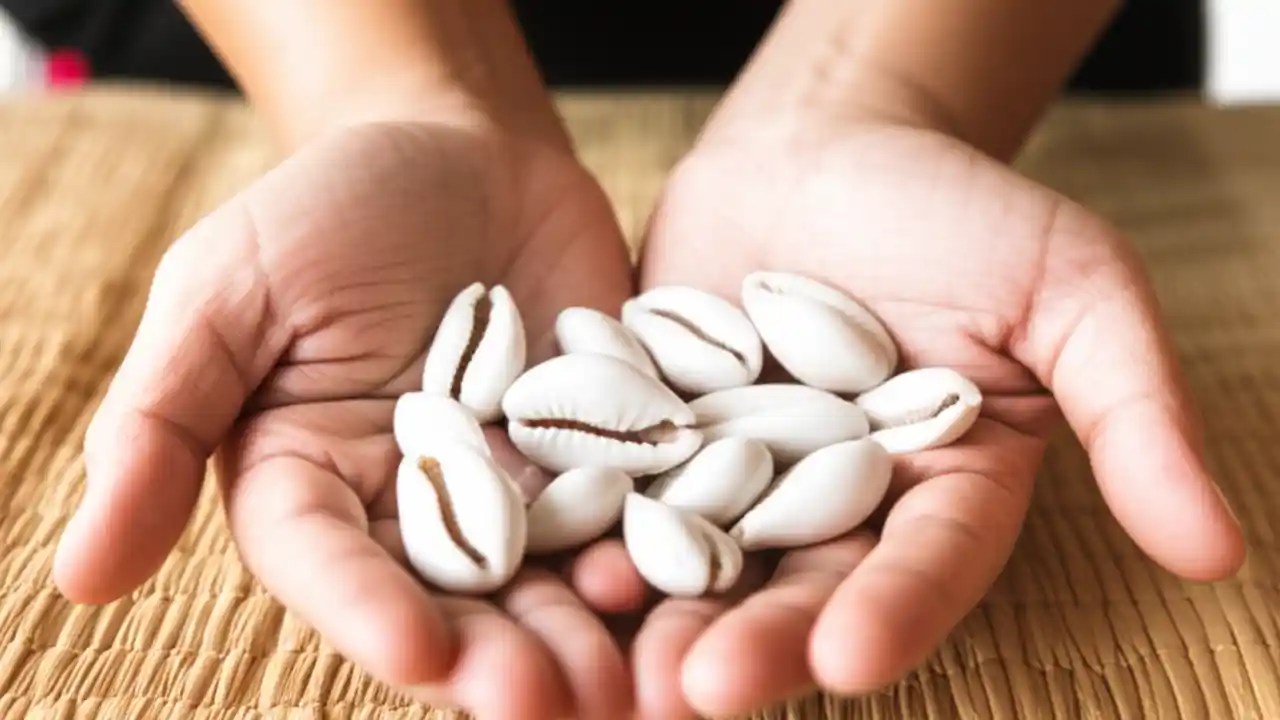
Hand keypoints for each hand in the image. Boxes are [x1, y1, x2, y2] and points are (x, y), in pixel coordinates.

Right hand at [52, 118, 642, 718]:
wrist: (464, 152)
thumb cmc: (327, 210)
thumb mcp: (226, 292)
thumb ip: (161, 420)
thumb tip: (78, 578)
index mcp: (312, 487)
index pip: (334, 569)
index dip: (372, 617)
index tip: (421, 653)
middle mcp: (420, 510)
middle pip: (458, 601)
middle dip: (505, 655)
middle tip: (554, 703)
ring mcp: (523, 486)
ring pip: (556, 580)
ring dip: (594, 632)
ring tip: (637, 681)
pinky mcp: (608, 449)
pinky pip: (639, 505)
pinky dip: (665, 545)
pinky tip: (702, 575)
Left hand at [631, 115, 1245, 716]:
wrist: (819, 144)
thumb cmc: (957, 206)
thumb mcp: (1068, 289)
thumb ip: (1132, 411)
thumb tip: (1220, 551)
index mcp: (939, 487)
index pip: (924, 565)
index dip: (894, 612)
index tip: (851, 656)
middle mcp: (834, 504)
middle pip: (799, 586)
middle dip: (755, 641)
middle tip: (702, 694)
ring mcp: (737, 476)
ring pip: (702, 557)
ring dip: (663, 612)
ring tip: (621, 652)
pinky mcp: (656, 438)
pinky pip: (624, 486)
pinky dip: (594, 524)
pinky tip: (557, 559)